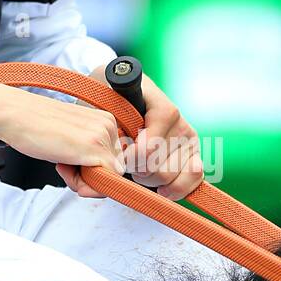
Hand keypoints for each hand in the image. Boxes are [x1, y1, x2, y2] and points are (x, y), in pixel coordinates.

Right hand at [0, 88, 124, 198]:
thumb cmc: (35, 124)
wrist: (15, 114)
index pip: (113, 158)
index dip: (92, 169)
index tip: (72, 163)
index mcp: (105, 120)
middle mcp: (108, 125)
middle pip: (111, 169)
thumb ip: (89, 151)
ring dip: (82, 180)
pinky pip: (104, 183)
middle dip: (87, 175)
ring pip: (108, 178)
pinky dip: (83, 185)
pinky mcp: (95, 149)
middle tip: (64, 164)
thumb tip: (103, 174)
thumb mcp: (71, 136)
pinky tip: (63, 168)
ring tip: (61, 164)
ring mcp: (103, 137)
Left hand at [58, 64, 203, 202]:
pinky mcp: (193, 152)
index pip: (154, 138)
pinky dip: (177, 189)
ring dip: (150, 181)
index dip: (136, 155)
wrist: (115, 91)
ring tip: (137, 170)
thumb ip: (86, 140)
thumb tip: (85, 182)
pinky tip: (160, 189)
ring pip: (171, 175)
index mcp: (154, 99)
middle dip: (137, 172)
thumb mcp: (90, 109)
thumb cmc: (103, 100)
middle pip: (159, 164)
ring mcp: (187, 135)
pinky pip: (194, 178)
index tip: (121, 156)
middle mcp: (176, 117)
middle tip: (125, 163)